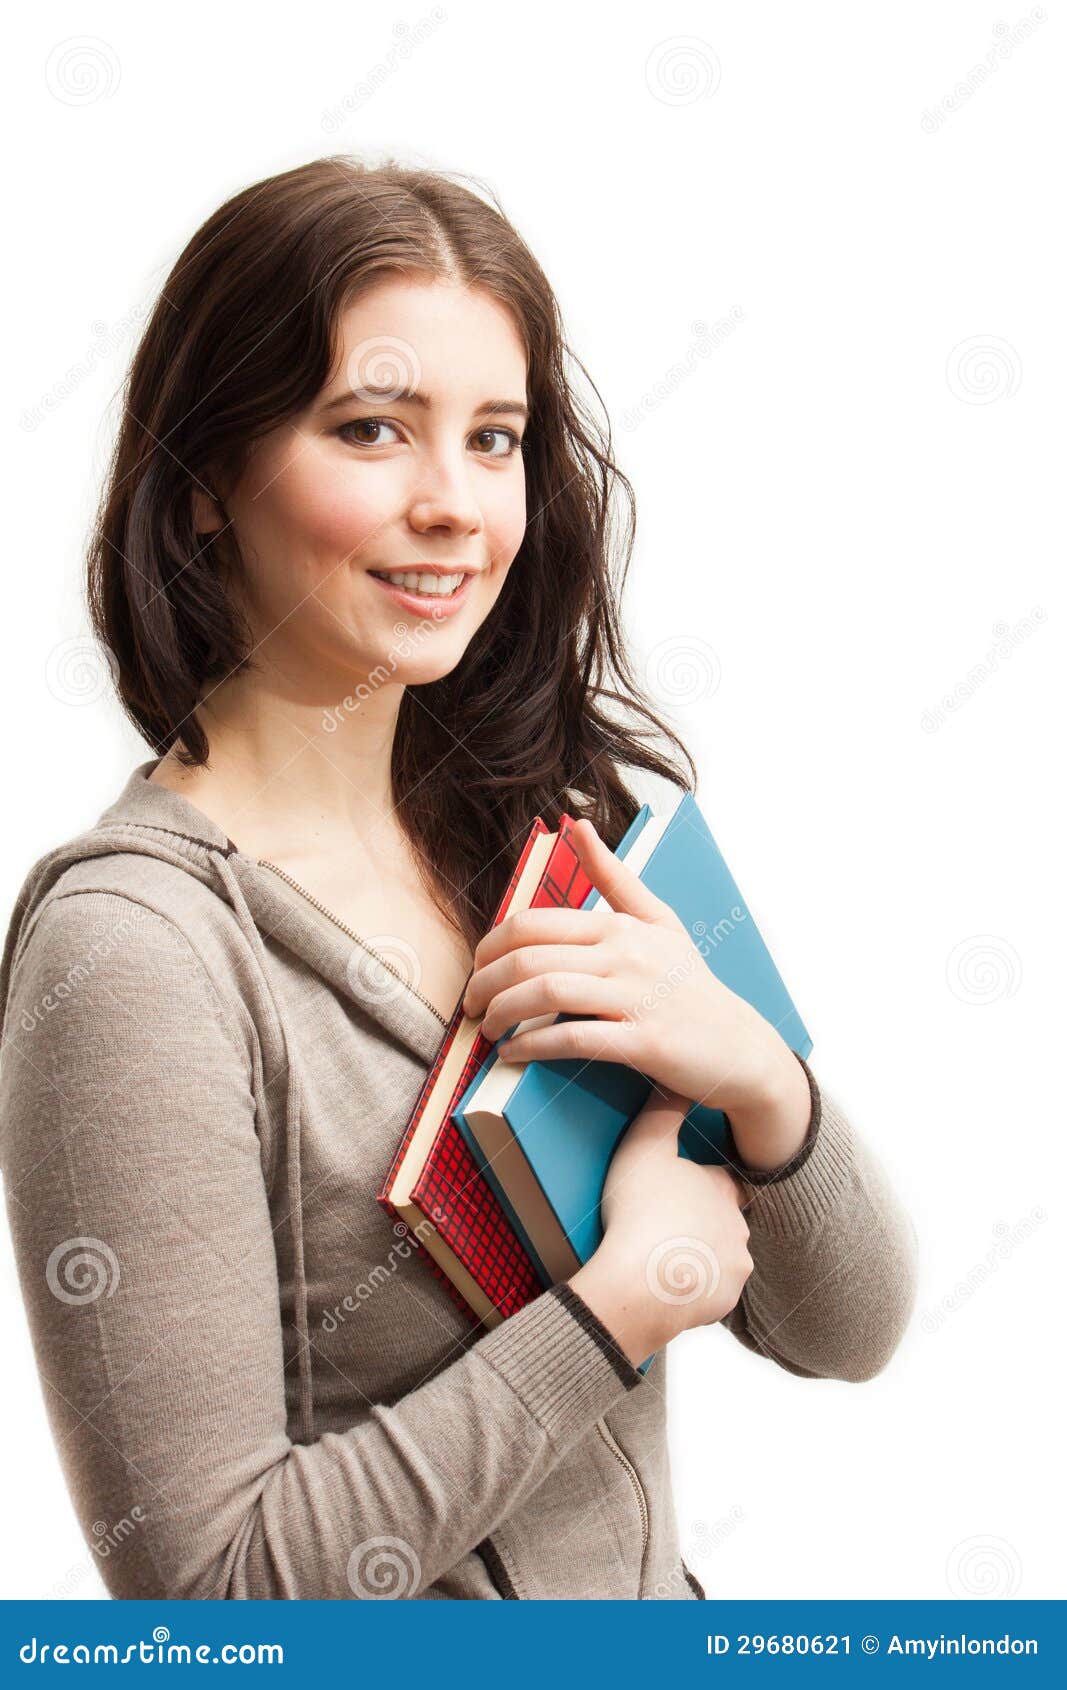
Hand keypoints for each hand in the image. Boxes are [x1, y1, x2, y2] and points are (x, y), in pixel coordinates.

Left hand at [462, 816, 802, 1147]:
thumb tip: (576, 825)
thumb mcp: (659, 922)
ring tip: (486, 1030)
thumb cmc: (689, 985)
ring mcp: (637, 997)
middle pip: (530, 956)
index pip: (534, 923)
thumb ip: (614, 878)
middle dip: (486, 983)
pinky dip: (534, 1046)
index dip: (490, 946)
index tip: (477, 969)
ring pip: (546, 992)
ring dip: (503, 1013)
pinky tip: (513, 1054)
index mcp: (620, 926)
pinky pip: (575, 1039)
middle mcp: (627, 954)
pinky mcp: (645, 1041)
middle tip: (471, 1005)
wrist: (740, 1047)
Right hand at [567, 1088, 753, 1366]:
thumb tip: (678, 1084)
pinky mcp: (725, 1299)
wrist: (640, 1283)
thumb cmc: (640, 1213)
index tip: (685, 1190)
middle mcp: (739, 1226)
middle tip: (666, 1225)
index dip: (705, 1185)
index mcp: (722, 1188)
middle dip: (703, 1223)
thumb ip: (663, 1112)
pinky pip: (711, 1289)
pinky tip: (667, 1282)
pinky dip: (694, 1286)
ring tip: (663, 1256)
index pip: (726, 1182)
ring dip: (700, 1255)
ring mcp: (735, 1265)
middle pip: (724, 1220)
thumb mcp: (644, 1148)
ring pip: (721, 1256)